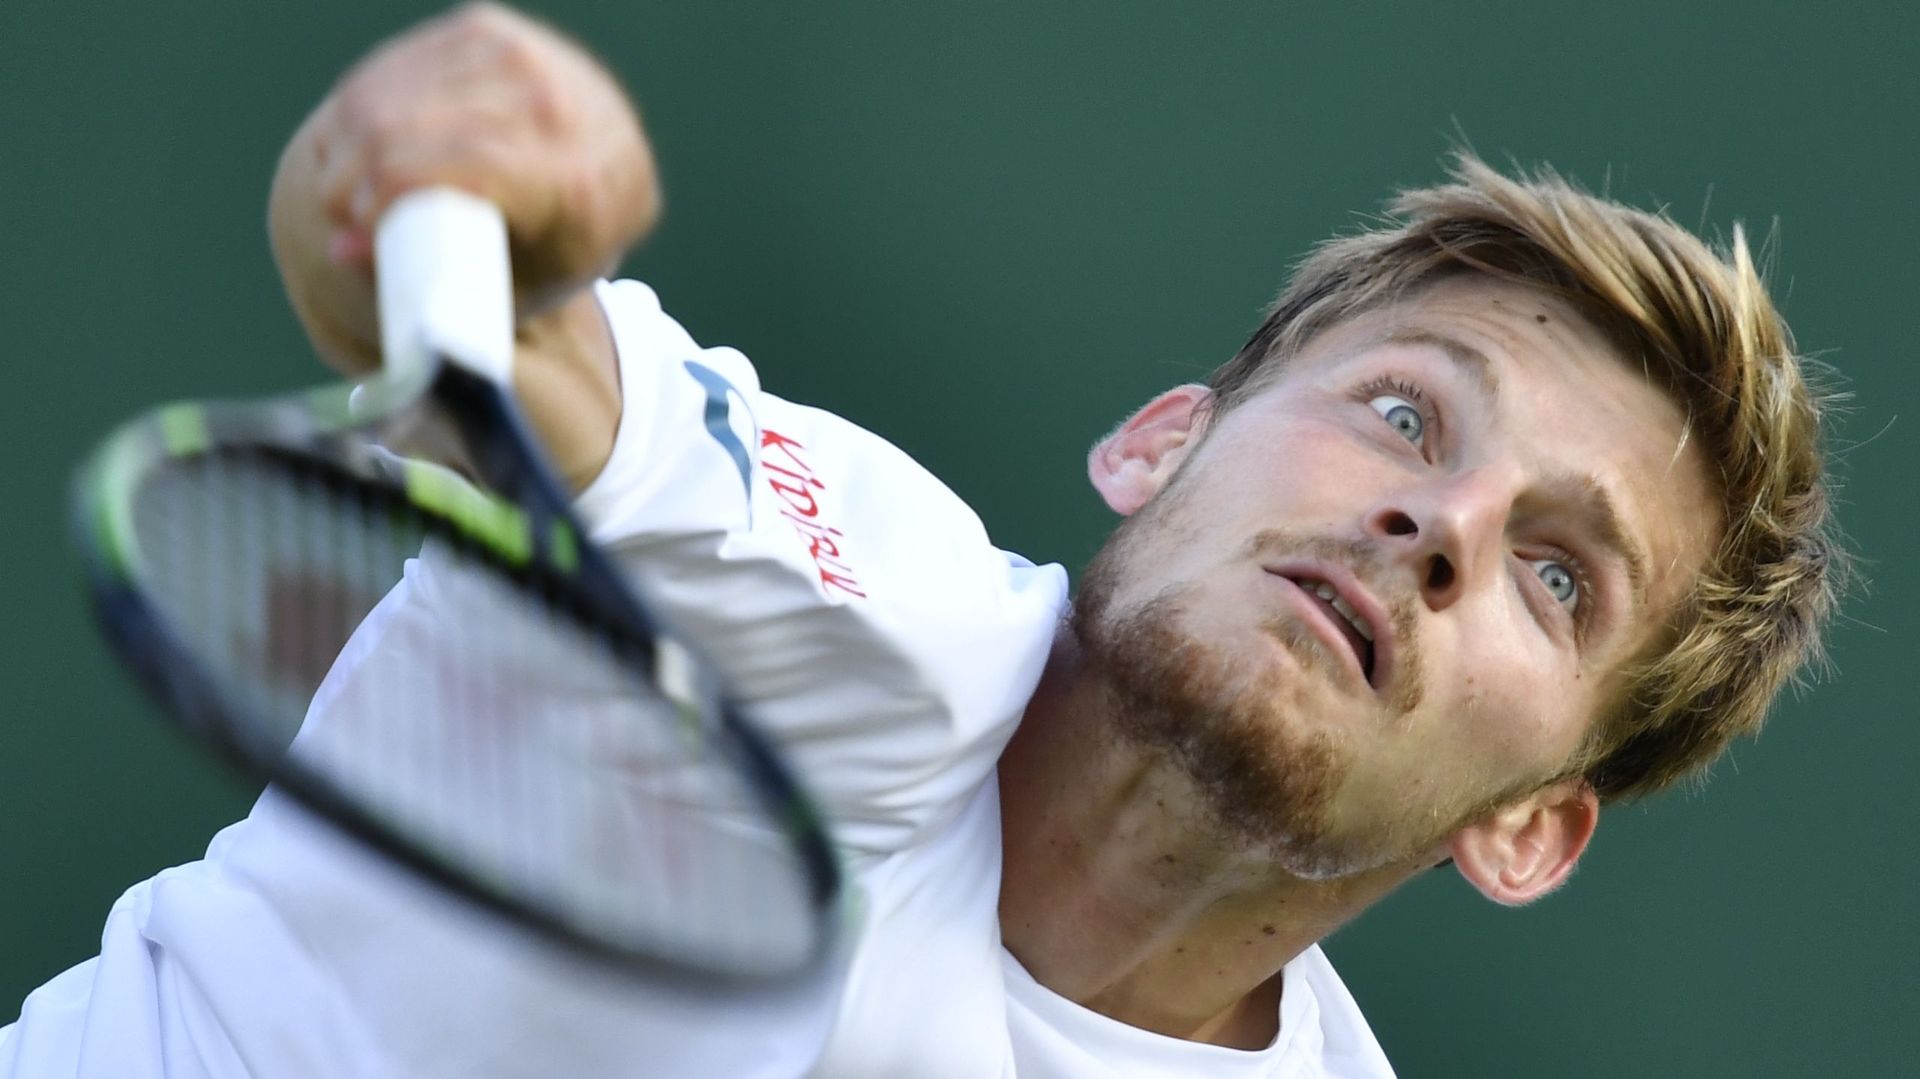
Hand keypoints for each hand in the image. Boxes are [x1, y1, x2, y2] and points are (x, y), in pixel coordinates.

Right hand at [298, 2, 658, 313]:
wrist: (607, 179)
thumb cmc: (554, 249)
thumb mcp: (514, 287)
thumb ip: (436, 281)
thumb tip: (344, 249)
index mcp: (582, 178)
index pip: (474, 163)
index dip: (398, 188)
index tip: (356, 223)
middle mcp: (564, 106)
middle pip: (424, 124)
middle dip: (361, 166)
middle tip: (334, 209)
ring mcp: (528, 58)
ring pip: (404, 90)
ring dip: (353, 135)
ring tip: (336, 182)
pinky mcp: (491, 31)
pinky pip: (404, 62)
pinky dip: (365, 101)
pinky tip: (352, 136)